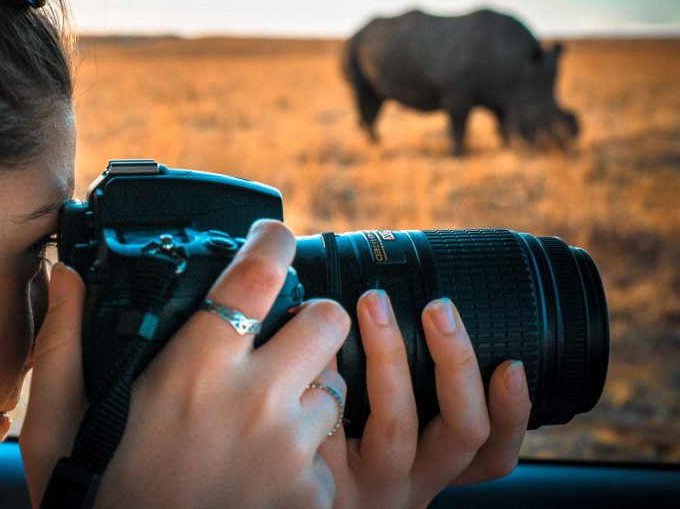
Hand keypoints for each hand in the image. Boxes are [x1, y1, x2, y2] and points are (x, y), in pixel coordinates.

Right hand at [21, 219, 350, 507]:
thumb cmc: (98, 500)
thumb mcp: (58, 424)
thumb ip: (62, 343)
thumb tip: (66, 277)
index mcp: (194, 369)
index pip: (258, 274)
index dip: (272, 239)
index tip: (270, 233)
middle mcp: (254, 401)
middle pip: (326, 320)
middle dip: (309, 319)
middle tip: (280, 338)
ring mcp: (291, 451)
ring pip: (333, 389)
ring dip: (307, 392)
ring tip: (260, 420)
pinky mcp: (313, 496)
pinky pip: (328, 453)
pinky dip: (305, 454)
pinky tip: (261, 471)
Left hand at [318, 291, 532, 507]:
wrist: (281, 507)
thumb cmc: (338, 461)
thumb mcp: (390, 446)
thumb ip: (410, 402)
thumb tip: (431, 318)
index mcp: (433, 472)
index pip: (493, 452)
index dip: (512, 412)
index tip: (510, 363)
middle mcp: (409, 484)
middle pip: (460, 430)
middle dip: (457, 362)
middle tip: (439, 308)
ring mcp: (365, 486)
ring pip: (397, 425)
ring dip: (391, 355)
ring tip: (374, 304)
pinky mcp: (319, 480)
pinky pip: (329, 422)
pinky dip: (329, 374)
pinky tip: (322, 339)